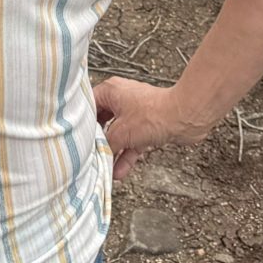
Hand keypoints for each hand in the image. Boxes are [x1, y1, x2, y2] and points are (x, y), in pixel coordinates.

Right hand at [93, 76, 212, 180]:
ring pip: (118, 134)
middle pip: (102, 122)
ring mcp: (135, 113)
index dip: (82, 122)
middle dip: (98, 141)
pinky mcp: (147, 126)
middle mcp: (122, 99)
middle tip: (89, 154)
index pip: (88, 105)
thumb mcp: (121, 132)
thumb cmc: (155, 115)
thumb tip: (96, 153)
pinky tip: (119, 171)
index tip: (76, 138)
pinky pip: (132, 141)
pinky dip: (126, 155)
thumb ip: (105, 144)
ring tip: (105, 168)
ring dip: (113, 152)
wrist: (185, 118)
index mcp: (111, 91)